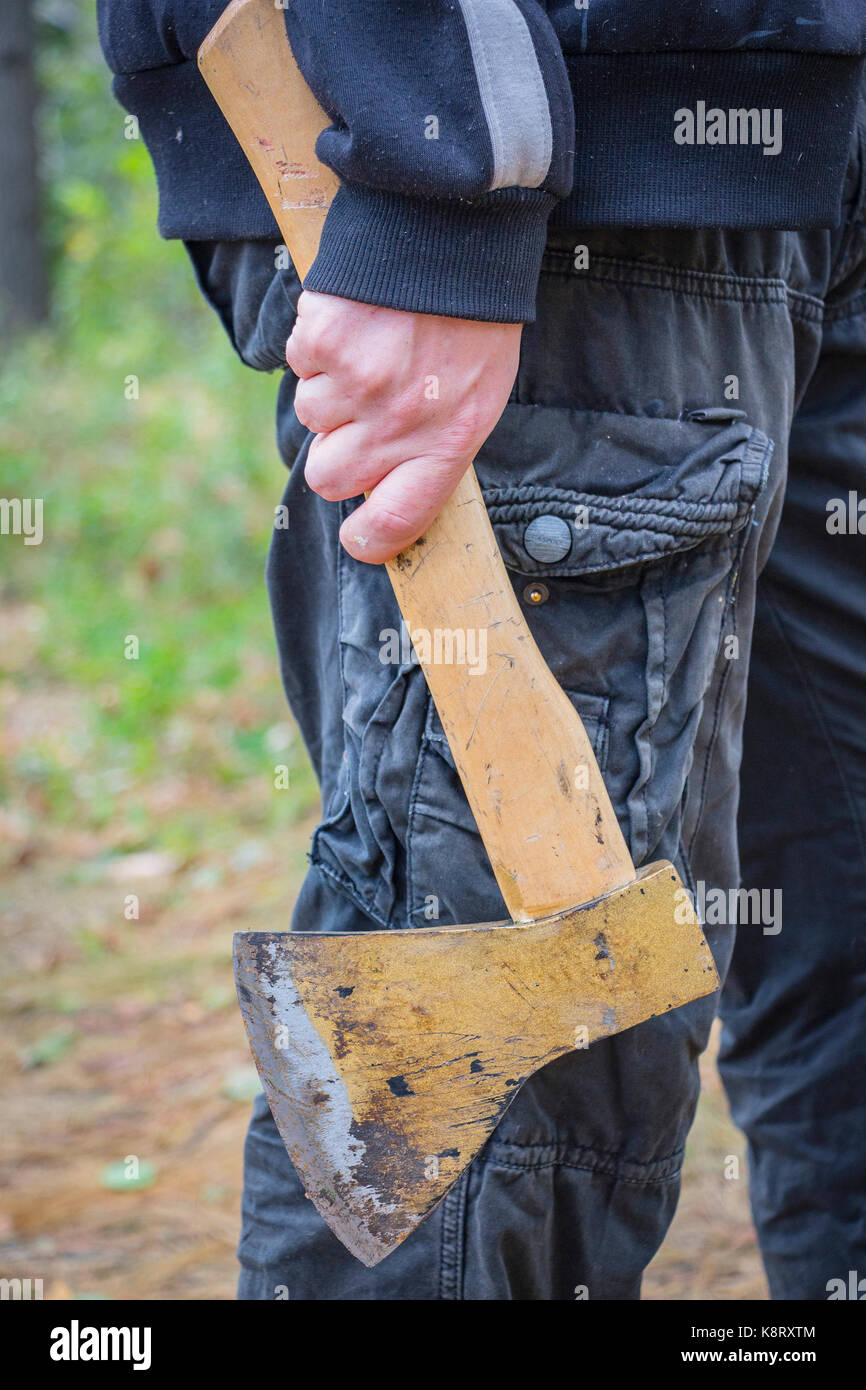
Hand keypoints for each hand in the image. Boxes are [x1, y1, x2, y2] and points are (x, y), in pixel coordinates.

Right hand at [286, 291, 521, 562]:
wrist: (457, 233)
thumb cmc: (474, 323)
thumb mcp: (479, 397)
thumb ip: (434, 447)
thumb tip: (386, 490)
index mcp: (447, 442)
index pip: (396, 522)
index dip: (369, 541)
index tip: (359, 538)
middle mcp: (399, 422)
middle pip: (328, 477)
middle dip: (335, 452)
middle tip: (363, 415)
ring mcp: (358, 383)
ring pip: (309, 416)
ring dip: (330, 390)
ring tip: (372, 350)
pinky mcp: (324, 340)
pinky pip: (299, 362)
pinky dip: (318, 344)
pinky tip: (356, 320)